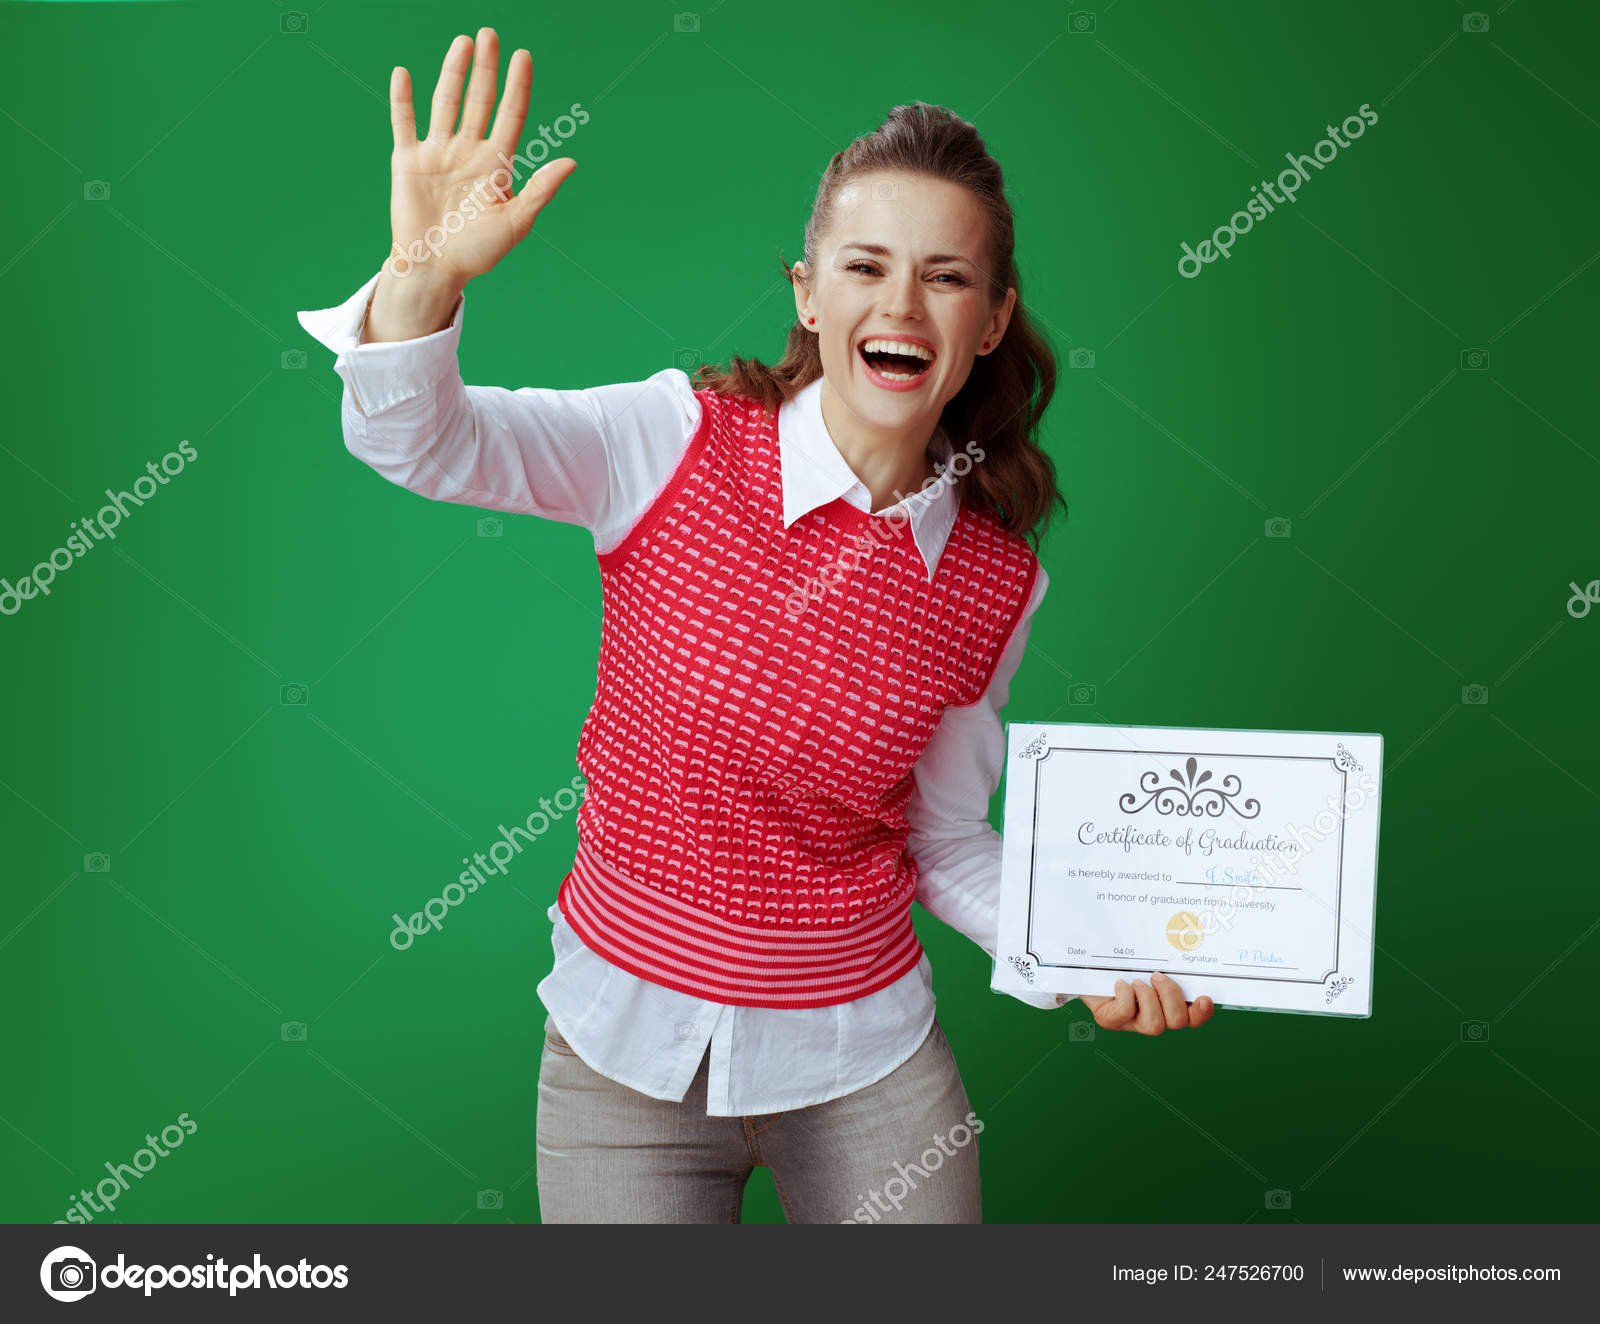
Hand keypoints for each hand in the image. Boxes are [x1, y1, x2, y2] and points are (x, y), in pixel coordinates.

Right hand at [385, 27, 575, 288]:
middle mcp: (468, 150)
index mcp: (496, 163)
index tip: (524, 56)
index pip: (510, 114)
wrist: (436, 268)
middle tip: (490, 34)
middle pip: (479, 100)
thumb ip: (540, 189)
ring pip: (446, 102)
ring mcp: (438, 152)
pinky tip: (404, 73)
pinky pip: (404, 122)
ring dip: (453, 73)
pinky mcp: (408, 160)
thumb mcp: (516, 222)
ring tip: (463, 43)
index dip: (518, 86)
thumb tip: (571, 161)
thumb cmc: (478, 251)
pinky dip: (403, 99)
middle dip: (486, 68)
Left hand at [1078, 971, 1214, 1034]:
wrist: (1087, 968)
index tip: (1205, 997)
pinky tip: (1119, 984)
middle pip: (1177, 1022)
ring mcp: (1131, 1023)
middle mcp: (1152, 1018)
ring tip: (1136, 981)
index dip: (1202, 1013)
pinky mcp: (1110, 1020)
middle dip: (1170, 996)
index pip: (1192, 1018)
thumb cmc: (1122, 964)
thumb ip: (1164, 959)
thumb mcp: (1145, 960)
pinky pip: (1125, 1014)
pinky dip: (1124, 996)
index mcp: (1166, 1005)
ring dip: (1148, 998)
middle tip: (1156, 976)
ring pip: (1154, 1025)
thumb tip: (1183, 942)